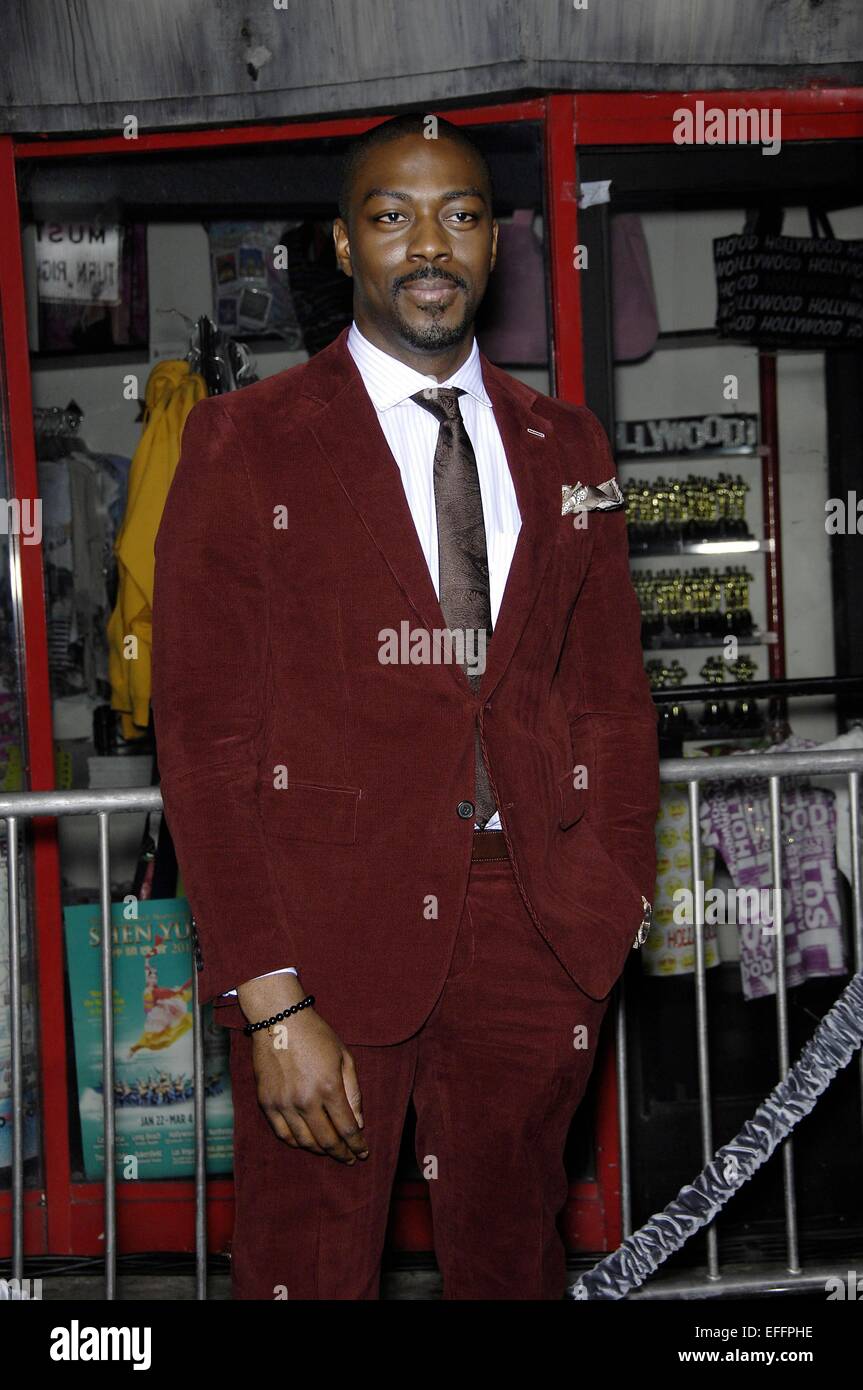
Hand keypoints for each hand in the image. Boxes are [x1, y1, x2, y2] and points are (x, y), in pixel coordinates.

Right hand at [238, 974, 367, 1163]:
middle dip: (341, 1153)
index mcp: (329, 1087)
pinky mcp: (267, 1102)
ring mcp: (284, 1103)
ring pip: (304, 1141)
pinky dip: (296, 1142)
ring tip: (329, 1150)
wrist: (279, 1021)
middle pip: (326, 1140)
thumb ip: (353, 1092)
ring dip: (319, 1150)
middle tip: (348, 1158)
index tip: (362, 1153)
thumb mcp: (344, 1057)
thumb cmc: (316, 1035)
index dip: (357, 1145)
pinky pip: (282, 1133)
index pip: (347, 1128)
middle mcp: (305, 1100)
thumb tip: (358, 1123)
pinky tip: (305, 1142)